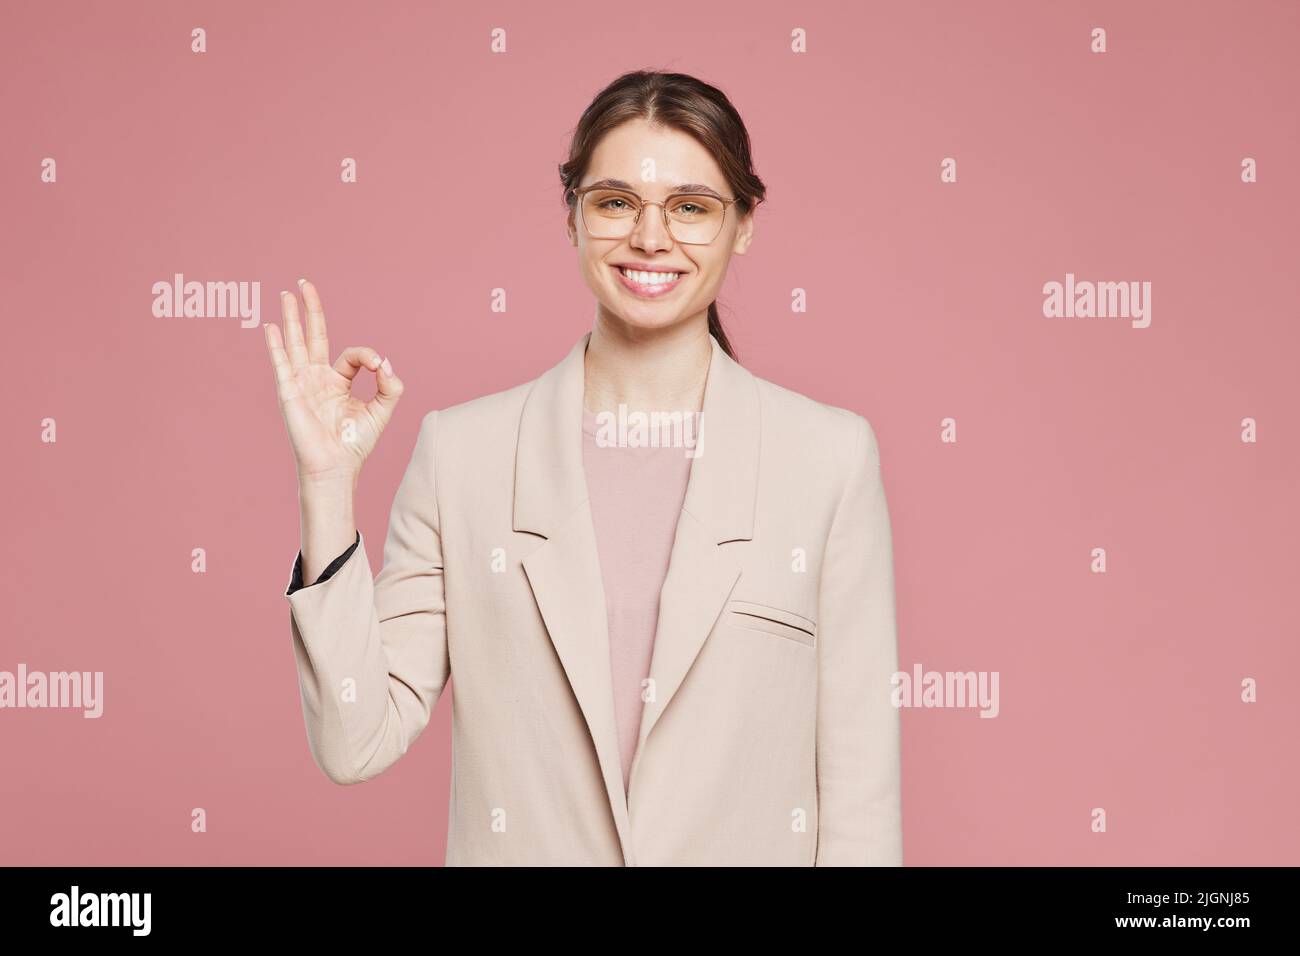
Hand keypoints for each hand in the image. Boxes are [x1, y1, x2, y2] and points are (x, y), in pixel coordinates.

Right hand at [263, 278, 403, 484]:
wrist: (336, 467)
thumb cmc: (354, 444)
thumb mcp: (382, 411)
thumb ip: (391, 386)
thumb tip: (386, 362)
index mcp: (338, 382)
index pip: (352, 356)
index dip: (369, 356)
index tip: (380, 366)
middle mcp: (317, 379)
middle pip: (313, 336)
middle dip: (310, 310)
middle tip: (304, 284)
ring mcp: (301, 383)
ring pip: (295, 343)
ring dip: (291, 318)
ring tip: (287, 293)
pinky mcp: (290, 392)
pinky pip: (281, 364)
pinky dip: (275, 345)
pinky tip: (270, 326)